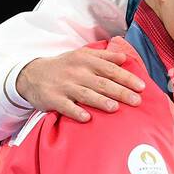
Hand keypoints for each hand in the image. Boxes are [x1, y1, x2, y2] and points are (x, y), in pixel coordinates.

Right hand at [16, 48, 144, 122]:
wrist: (31, 74)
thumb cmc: (64, 66)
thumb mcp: (82, 55)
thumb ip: (104, 57)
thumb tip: (124, 57)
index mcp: (85, 61)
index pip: (110, 69)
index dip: (126, 77)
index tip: (142, 87)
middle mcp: (76, 72)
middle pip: (102, 82)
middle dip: (120, 92)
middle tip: (137, 101)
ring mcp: (64, 86)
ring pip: (85, 94)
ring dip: (101, 101)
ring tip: (115, 108)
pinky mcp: (53, 99)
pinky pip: (66, 107)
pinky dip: (76, 112)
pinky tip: (87, 118)